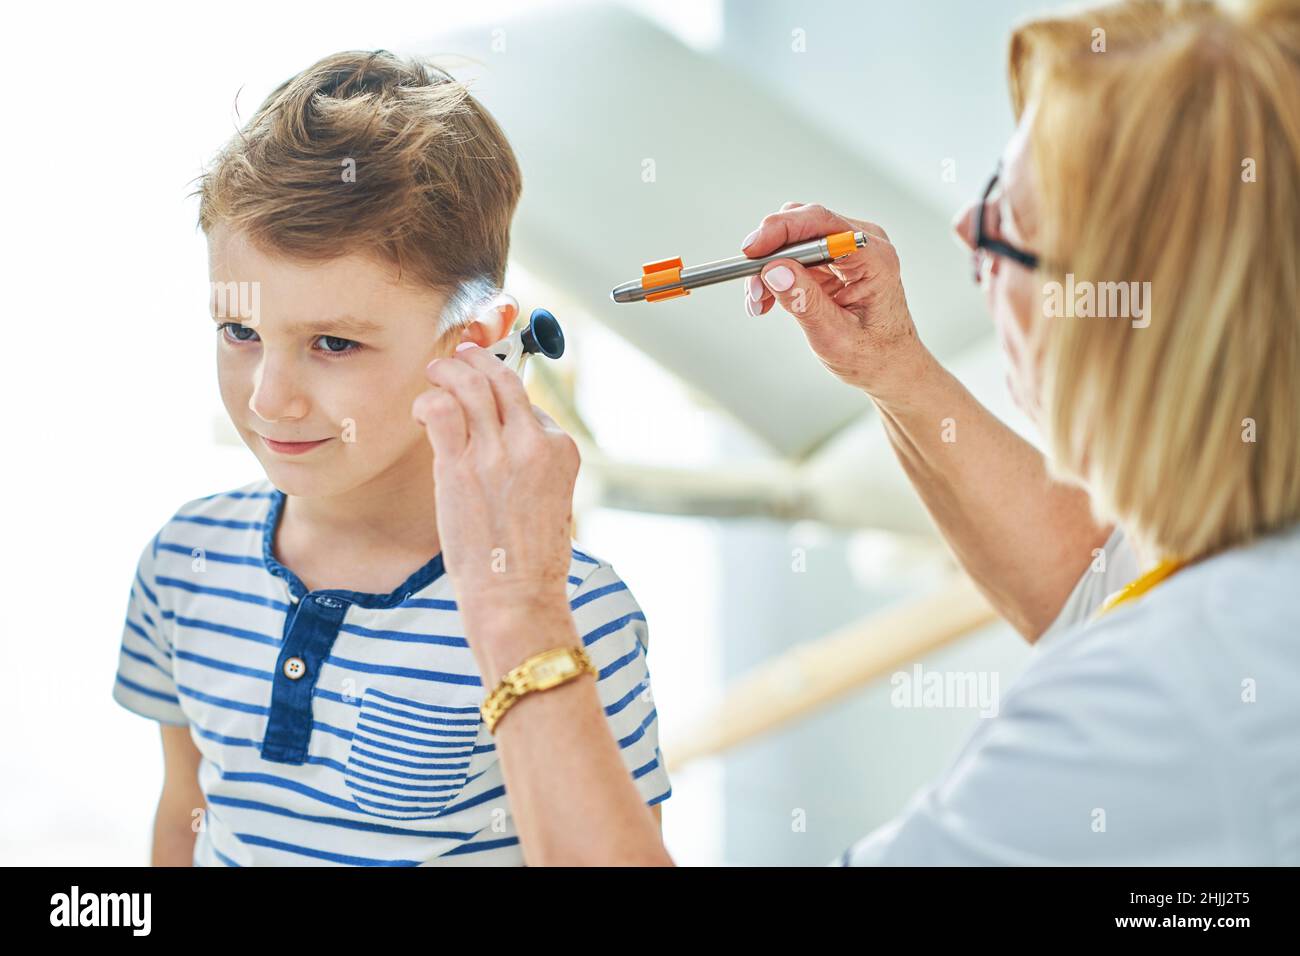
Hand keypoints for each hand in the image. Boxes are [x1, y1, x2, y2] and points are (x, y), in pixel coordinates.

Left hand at [411, 345, 578, 661]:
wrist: (517, 596)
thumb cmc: (531, 559)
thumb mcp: (551, 500)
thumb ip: (534, 464)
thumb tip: (508, 439)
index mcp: (561, 449)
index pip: (529, 403)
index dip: (503, 394)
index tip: (485, 392)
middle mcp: (533, 443)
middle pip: (503, 380)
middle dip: (478, 361)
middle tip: (460, 354)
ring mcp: (496, 452)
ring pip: (470, 386)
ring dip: (449, 370)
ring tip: (436, 370)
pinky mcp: (460, 467)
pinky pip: (441, 411)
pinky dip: (428, 400)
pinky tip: (421, 409)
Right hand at [741, 202, 928, 403]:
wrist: (889, 364)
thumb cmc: (872, 355)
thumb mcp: (835, 336)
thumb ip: (806, 302)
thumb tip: (774, 271)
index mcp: (875, 259)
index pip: (822, 224)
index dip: (782, 230)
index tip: (751, 252)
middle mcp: (863, 243)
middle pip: (804, 224)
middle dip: (769, 252)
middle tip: (753, 288)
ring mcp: (849, 247)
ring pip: (794, 238)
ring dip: (769, 266)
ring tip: (759, 302)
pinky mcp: (835, 257)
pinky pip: (796, 253)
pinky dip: (777, 273)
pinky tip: (768, 300)